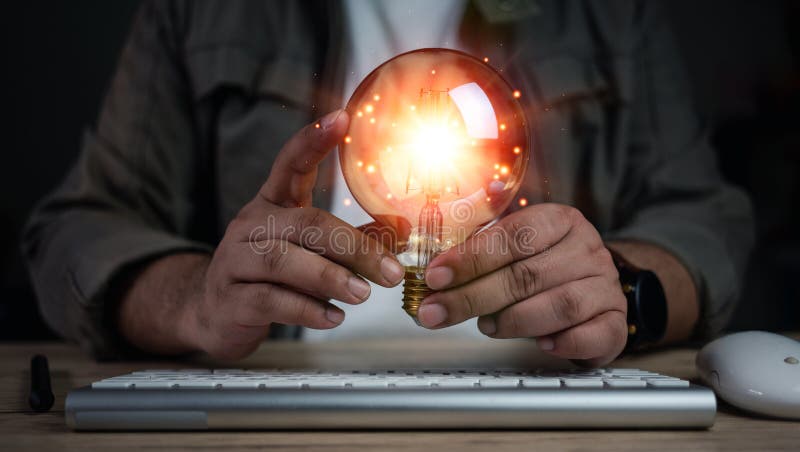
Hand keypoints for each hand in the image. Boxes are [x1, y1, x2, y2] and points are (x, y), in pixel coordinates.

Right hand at [182, 110, 404, 358]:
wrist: (213, 311)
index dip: (315, 140)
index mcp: (273, 203)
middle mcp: (252, 225)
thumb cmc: (271, 274)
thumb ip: (352, 238)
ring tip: (363, 294)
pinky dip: (307, 310)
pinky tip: (333, 317)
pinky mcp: (231, 299)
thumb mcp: (308, 249)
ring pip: (285, 262)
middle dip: (354, 248)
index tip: (344, 118)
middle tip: (390, 271)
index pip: (290, 163)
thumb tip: (401, 228)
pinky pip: (271, 300)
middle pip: (306, 224)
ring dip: (330, 278)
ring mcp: (236, 261)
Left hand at [417, 203, 626, 366]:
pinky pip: (593, 334)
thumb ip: (481, 253)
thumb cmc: (545, 264)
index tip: (436, 276)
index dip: (471, 258)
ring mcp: (605, 285)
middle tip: (439, 311)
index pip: (513, 235)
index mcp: (559, 220)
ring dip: (513, 321)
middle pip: (527, 274)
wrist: (594, 285)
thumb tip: (434, 272)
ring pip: (559, 305)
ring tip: (486, 327)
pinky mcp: (615, 321)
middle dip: (474, 297)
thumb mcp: (516, 247)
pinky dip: (564, 342)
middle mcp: (586, 249)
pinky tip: (542, 345)